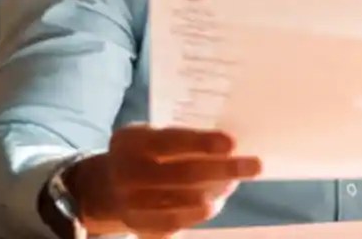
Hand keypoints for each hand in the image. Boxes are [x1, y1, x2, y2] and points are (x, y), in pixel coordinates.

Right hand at [58, 125, 261, 237]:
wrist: (106, 185)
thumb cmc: (145, 152)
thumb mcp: (153, 136)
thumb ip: (183, 139)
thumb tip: (231, 145)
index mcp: (132, 141)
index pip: (170, 141)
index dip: (202, 142)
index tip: (232, 143)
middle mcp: (126, 173)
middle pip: (181, 174)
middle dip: (222, 170)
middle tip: (255, 166)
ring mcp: (129, 204)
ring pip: (180, 202)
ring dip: (214, 193)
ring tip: (233, 184)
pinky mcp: (137, 226)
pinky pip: (173, 224)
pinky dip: (196, 214)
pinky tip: (214, 203)